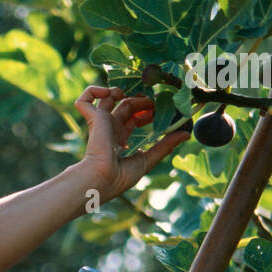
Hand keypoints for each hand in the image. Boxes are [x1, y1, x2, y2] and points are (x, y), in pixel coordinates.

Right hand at [75, 85, 189, 202]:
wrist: (103, 180)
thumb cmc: (121, 177)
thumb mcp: (148, 159)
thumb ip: (165, 146)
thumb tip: (186, 134)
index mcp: (120, 138)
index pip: (133, 117)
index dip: (146, 110)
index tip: (158, 110)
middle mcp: (110, 128)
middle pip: (125, 105)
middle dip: (140, 99)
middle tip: (153, 100)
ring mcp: (100, 123)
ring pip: (108, 97)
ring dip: (122, 90)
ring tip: (133, 92)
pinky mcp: (93, 120)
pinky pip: (84, 100)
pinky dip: (93, 91)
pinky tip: (108, 92)